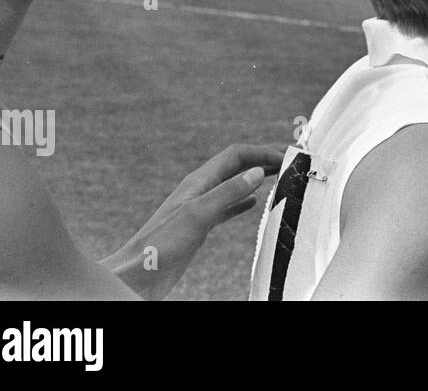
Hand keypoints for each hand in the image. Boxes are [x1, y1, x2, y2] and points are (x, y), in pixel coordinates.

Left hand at [103, 143, 282, 299]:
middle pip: (237, 165)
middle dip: (263, 158)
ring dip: (257, 176)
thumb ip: (228, 192)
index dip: (262, 152)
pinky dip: (244, 200)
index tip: (288, 157)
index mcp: (199, 181)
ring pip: (234, 184)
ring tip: (280, 175)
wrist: (138, 275)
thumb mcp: (198, 215)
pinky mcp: (200, 226)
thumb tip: (258, 172)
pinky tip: (253, 203)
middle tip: (290, 158)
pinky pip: (227, 206)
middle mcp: (200, 190)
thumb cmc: (160, 245)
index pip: (236, 155)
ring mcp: (200, 208)